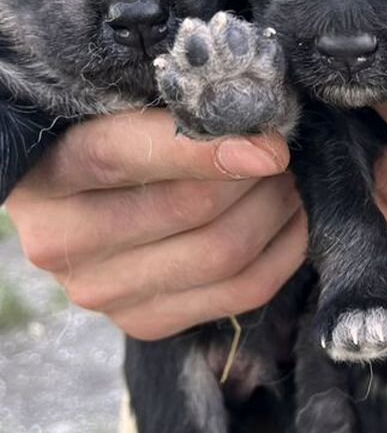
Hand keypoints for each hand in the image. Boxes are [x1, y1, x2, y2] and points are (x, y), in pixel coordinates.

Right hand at [7, 110, 305, 339]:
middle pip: (192, 206)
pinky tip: (292, 218)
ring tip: (287, 179)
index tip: (271, 144)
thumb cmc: (119, 140)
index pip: (127, 155)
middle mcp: (62, 241)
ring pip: (224, 253)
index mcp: (48, 173)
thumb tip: (263, 138)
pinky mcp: (146, 322)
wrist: (91, 209)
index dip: (207, 148)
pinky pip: (244, 292)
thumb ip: (179, 110)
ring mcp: (103, 291)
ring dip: (276, 209)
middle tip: (283, 150)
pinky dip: (284, 250)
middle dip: (256, 175)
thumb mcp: (127, 112)